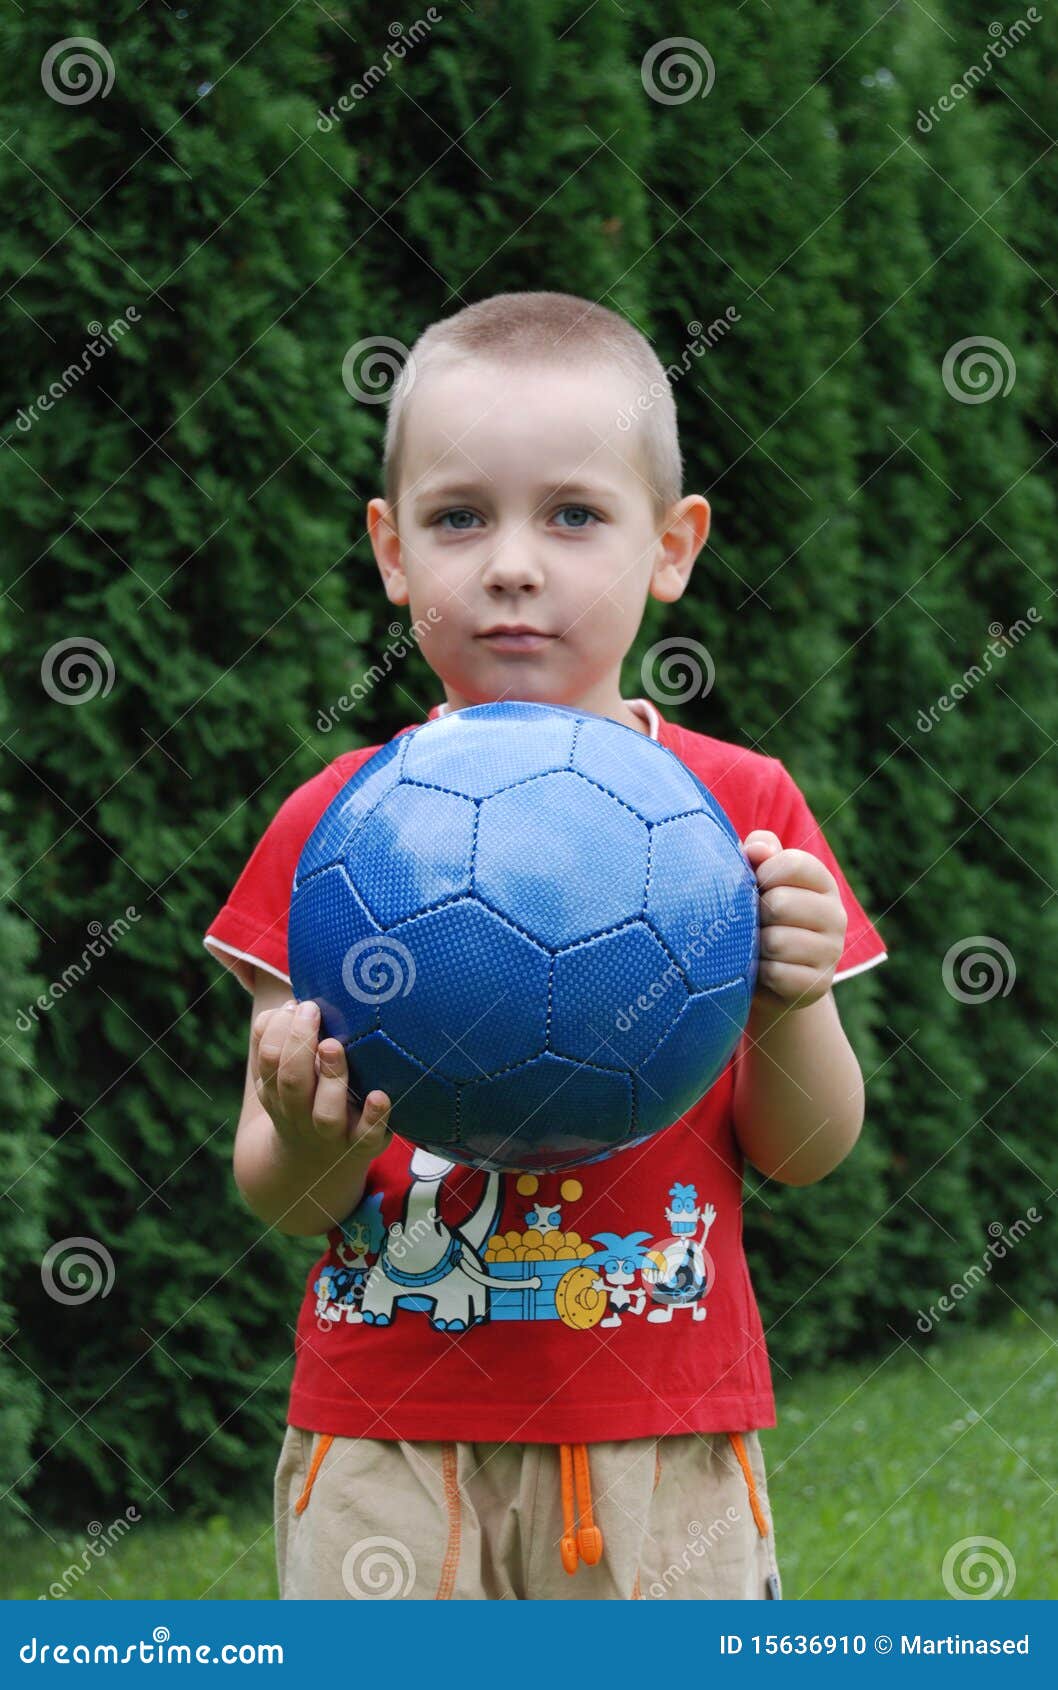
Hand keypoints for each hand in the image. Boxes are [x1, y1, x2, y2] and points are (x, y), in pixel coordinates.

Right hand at [251, 998, 392, 1159]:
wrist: (312, 1163)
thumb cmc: (301, 1096)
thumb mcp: (278, 1073)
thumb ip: (274, 1037)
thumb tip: (289, 1005)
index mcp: (276, 1091)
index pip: (269, 1059)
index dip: (279, 1030)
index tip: (296, 1005)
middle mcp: (299, 1113)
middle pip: (292, 1081)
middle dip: (299, 1044)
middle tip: (312, 1010)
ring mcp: (330, 1133)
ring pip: (325, 1112)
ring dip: (330, 1077)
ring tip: (334, 1046)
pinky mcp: (361, 1144)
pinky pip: (366, 1136)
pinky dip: (373, 1117)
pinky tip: (379, 1096)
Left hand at [741, 831, 846, 1016]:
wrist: (767, 977)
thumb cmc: (758, 917)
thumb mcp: (758, 880)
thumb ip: (760, 854)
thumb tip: (756, 849)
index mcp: (821, 882)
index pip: (793, 863)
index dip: (763, 873)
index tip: (754, 885)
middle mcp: (835, 915)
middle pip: (780, 904)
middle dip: (754, 915)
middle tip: (752, 923)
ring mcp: (832, 951)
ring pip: (777, 942)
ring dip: (755, 946)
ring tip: (756, 947)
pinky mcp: (820, 985)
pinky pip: (777, 974)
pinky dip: (760, 972)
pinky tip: (762, 970)